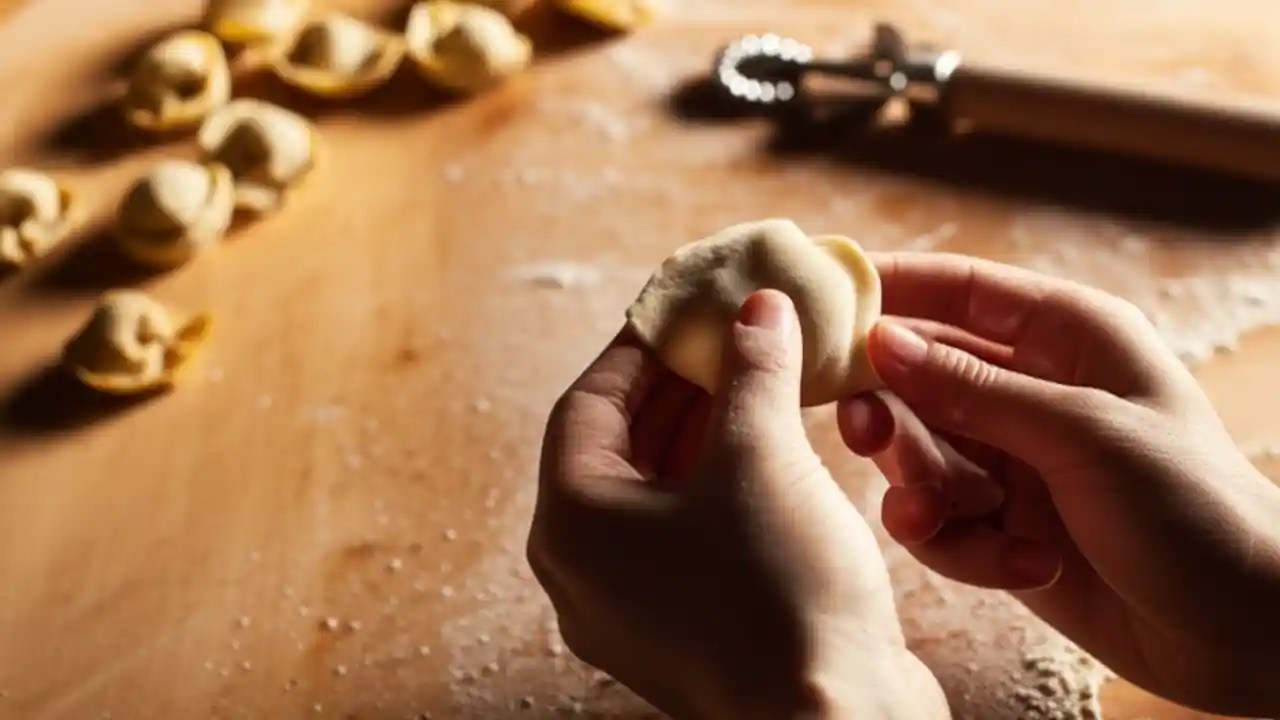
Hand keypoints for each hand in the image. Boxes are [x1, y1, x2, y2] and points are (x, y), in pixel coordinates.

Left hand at [528, 290, 948, 719]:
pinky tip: (770, 450)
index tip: (686, 308)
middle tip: (728, 336)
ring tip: (757, 379)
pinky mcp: (682, 632)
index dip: (640, 347)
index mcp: (570, 526)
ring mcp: (630, 610)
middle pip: (618, 448)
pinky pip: (685, 536)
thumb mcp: (762, 456)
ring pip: (654, 493)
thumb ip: (753, 371)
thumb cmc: (779, 589)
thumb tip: (758, 307)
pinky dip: (718, 485)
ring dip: (701, 432)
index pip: (588, 405)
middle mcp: (583, 572)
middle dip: (676, 386)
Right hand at [840, 253, 1279, 715]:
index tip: (823, 305)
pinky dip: (963, 545)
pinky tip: (1020, 566)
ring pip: (921, 454)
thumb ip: (974, 390)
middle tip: (865, 433)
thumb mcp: (1083, 433)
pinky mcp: (1005, 527)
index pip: (960, 291)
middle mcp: (1033, 393)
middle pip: (921, 379)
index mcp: (1068, 339)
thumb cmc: (1193, 509)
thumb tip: (881, 342)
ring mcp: (1017, 462)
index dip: (891, 291)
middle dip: (893, 413)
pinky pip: (942, 521)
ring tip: (948, 516)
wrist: (1245, 632)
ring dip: (928, 489)